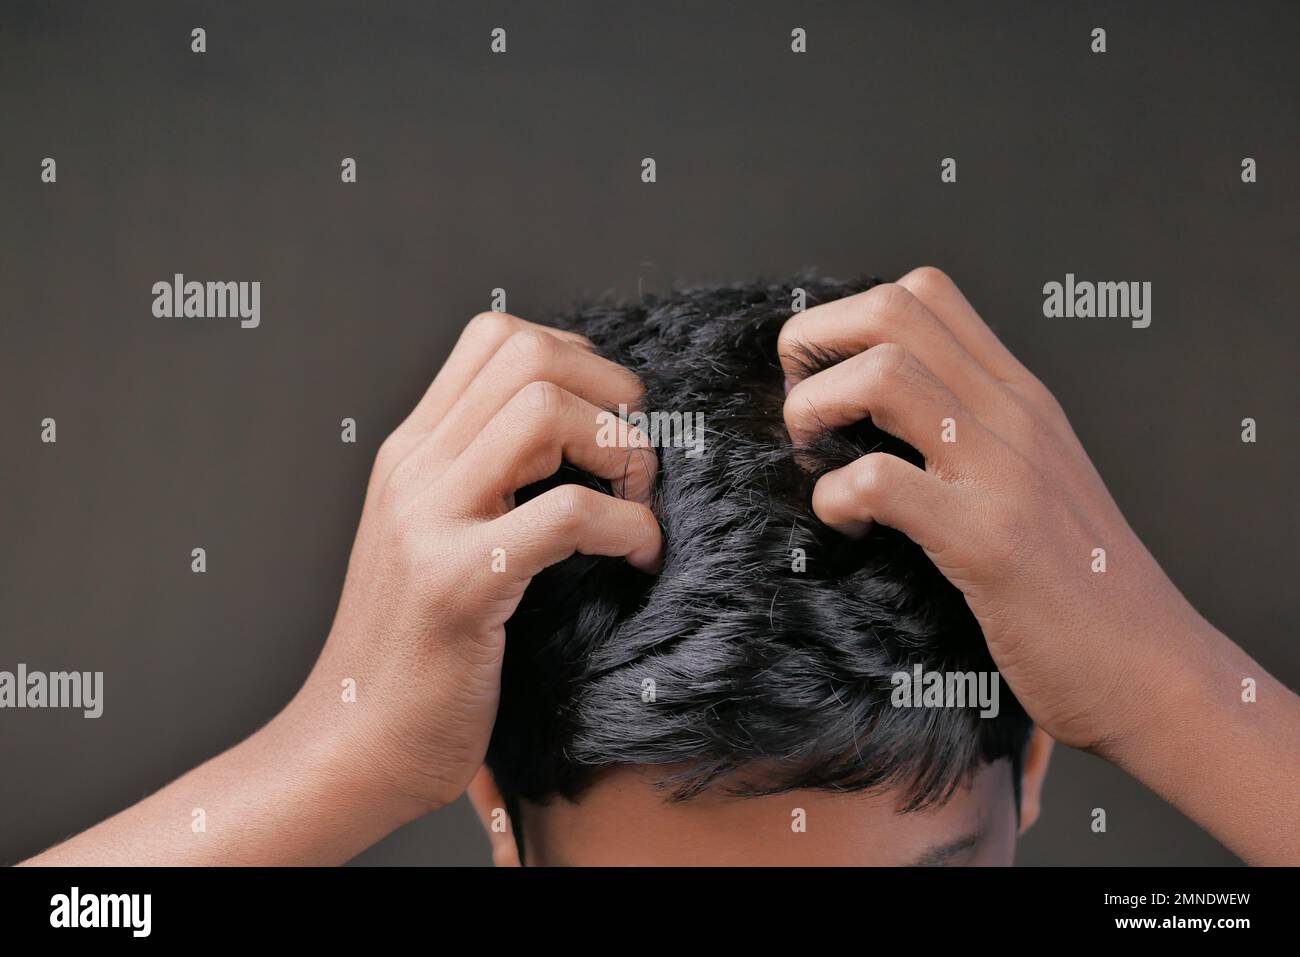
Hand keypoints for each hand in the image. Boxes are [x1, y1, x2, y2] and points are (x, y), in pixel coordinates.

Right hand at [298, 313, 660, 819]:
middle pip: (529, 354)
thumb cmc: (415, 649)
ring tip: (637, 505)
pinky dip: (629, 527)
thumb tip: (578, 435)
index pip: (498, 337)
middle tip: (637, 463)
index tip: (611, 421)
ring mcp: (429, 521)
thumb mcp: (435, 539)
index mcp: (412, 451)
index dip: (579, 359)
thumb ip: (484, 479)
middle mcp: (414, 469)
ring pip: (544, 410)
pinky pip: (569, 515)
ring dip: (621, 449)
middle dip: (612, 393)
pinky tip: (639, 558)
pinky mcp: (460, 584)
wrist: (352, 745)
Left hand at [779, 268, 1207, 756]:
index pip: (924, 293)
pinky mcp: (989, 541)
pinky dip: (835, 498)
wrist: (1155, 670)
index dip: (847, 322)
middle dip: (814, 346)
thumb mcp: (1036, 481)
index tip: (823, 380)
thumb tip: (879, 424)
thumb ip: (974, 437)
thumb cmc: (1083, 587)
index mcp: (1020, 397)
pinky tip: (848, 528)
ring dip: (816, 410)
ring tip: (812, 459)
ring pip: (884, 372)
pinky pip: (879, 481)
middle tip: (799, 414)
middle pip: (892, 309)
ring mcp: (1005, 472)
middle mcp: (1014, 415)